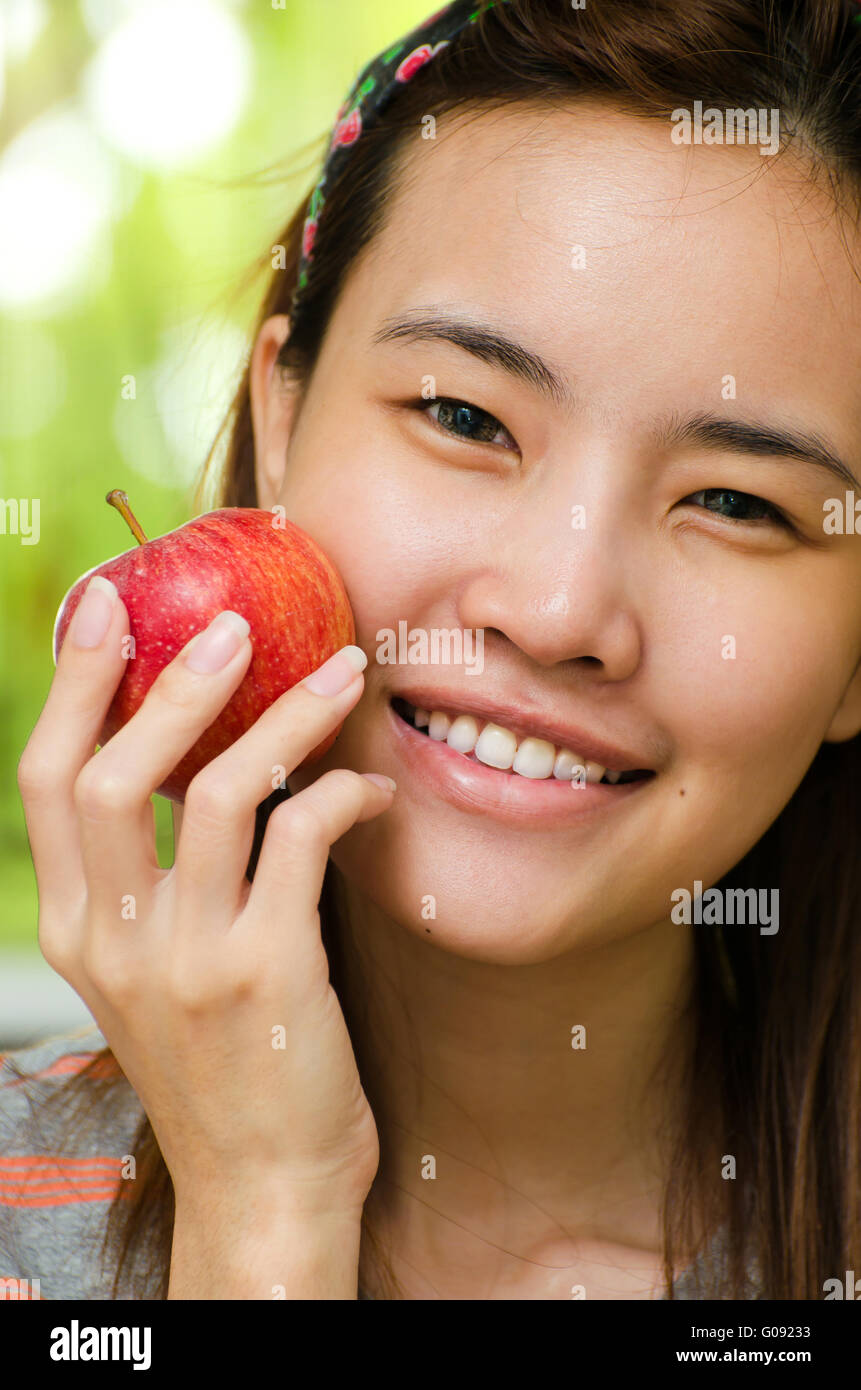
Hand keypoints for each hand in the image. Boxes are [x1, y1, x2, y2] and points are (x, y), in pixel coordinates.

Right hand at [17, 577, 394, 1215]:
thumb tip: (198, 762)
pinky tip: (375, 794)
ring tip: (342, 673)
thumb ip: (153, 885)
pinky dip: (344, 796)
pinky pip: (303, 839)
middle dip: (168, 684)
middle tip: (232, 624)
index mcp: (79, 932)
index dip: (73, 686)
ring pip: (219, 793)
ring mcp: (188, 960)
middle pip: (110, 776)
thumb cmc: (225, 1065)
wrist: (266, 1187)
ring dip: (286, 718)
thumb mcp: (156, 977)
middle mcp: (116, 942)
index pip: (46, 783)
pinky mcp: (268, 972)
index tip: (102, 606)